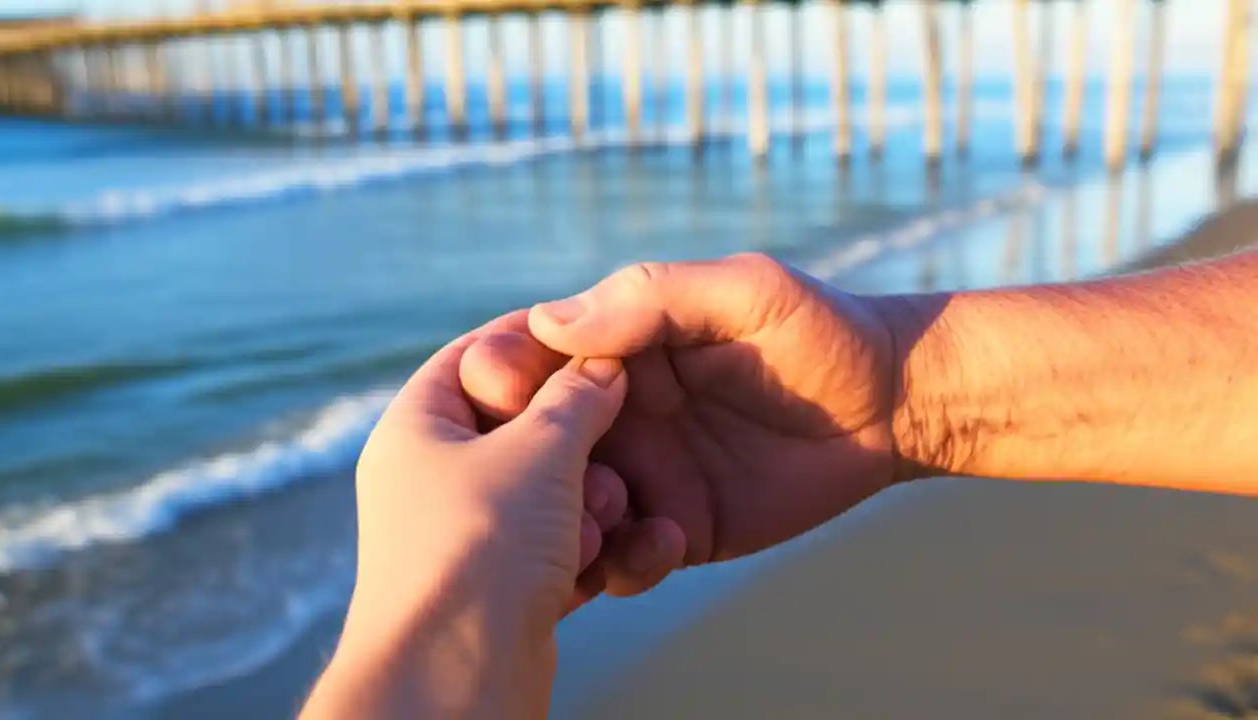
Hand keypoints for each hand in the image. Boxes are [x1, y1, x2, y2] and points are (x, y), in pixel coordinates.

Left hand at [305, 316, 638, 718]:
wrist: (453, 685)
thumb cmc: (478, 553)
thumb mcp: (537, 453)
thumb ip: (577, 399)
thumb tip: (604, 368)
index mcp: (418, 429)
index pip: (474, 355)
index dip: (535, 340)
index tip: (596, 333)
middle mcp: (436, 479)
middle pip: (526, 426)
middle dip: (579, 438)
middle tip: (608, 442)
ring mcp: (471, 538)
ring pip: (554, 491)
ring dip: (592, 502)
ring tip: (599, 520)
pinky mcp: (505, 590)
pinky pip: (563, 548)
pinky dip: (593, 551)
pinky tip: (614, 560)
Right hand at [460, 254, 901, 597]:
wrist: (892, 406)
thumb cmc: (819, 331)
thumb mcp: (741, 292)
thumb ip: (650, 298)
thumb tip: (548, 320)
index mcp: (617, 350)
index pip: (530, 360)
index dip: (501, 372)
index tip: (500, 387)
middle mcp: (615, 416)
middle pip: (529, 446)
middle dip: (519, 463)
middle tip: (541, 472)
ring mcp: (644, 478)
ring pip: (564, 513)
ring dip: (564, 523)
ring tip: (606, 514)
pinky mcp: (677, 531)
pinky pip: (624, 562)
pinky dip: (621, 565)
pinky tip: (665, 542)